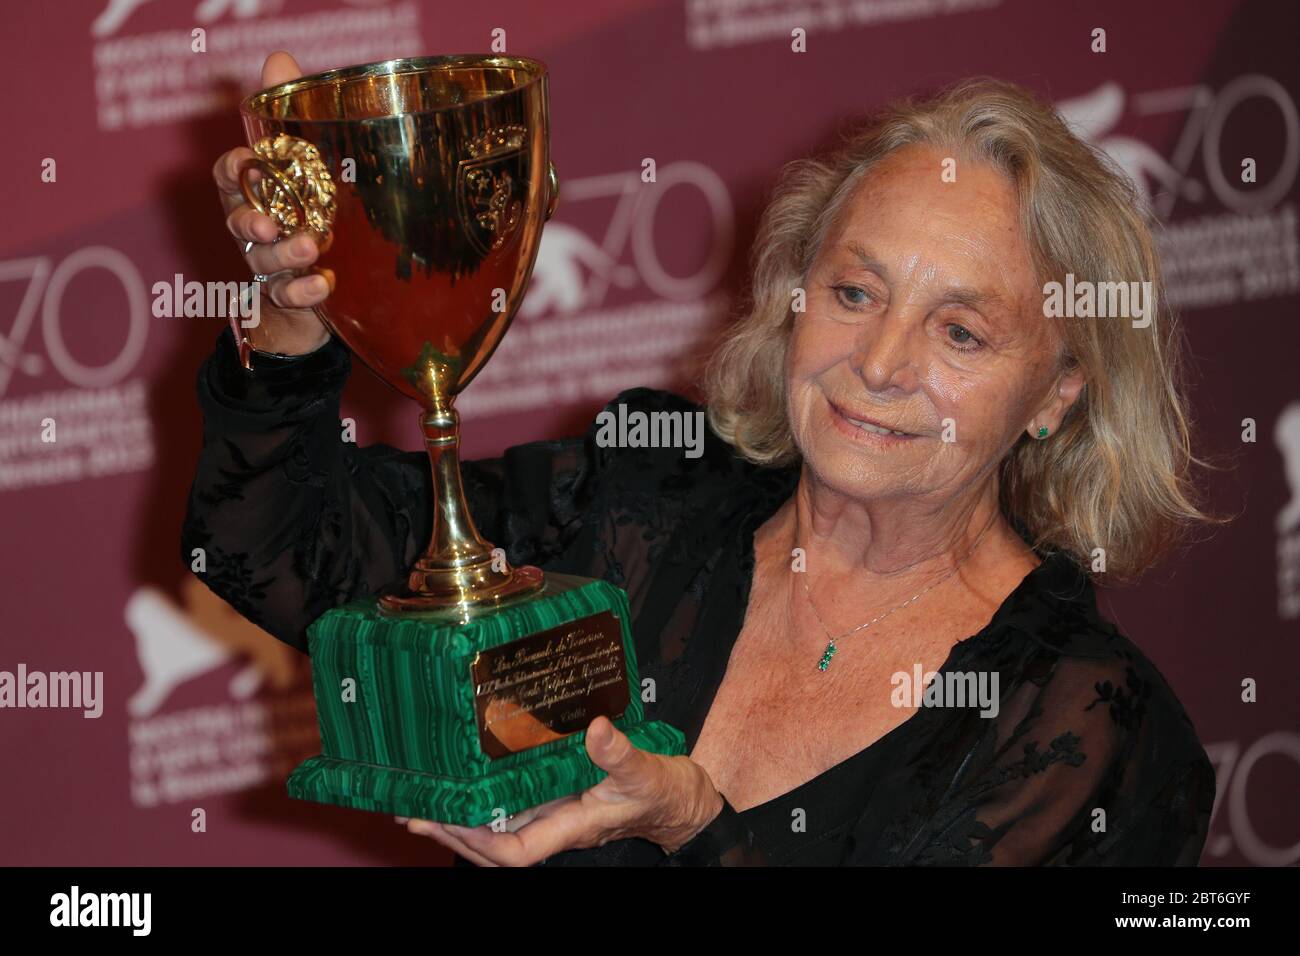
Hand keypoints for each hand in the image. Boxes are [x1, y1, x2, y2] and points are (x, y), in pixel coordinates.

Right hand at [212, 50, 331, 355]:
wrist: (323, 278)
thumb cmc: (308, 207)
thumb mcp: (305, 161)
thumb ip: (289, 116)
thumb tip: (279, 59)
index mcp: (253, 191)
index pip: (229, 175)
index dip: (232, 168)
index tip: (245, 161)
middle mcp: (255, 226)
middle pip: (239, 223)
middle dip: (249, 223)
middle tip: (269, 226)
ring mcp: (268, 262)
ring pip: (265, 261)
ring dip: (285, 255)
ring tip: (310, 249)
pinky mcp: (289, 294)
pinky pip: (289, 295)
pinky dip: (304, 290)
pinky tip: (323, 284)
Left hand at [401, 716, 723, 865]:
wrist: (681, 802)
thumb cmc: (665, 792)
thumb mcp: (646, 769)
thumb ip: (621, 753)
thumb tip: (597, 728)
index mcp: (571, 826)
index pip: (515, 851)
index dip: (478, 841)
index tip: (448, 819)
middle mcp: (556, 824)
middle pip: (493, 846)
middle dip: (452, 833)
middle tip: (412, 813)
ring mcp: (554, 813)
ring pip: (498, 829)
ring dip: (460, 819)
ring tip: (423, 804)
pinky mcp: (557, 797)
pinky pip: (513, 807)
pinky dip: (485, 801)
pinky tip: (464, 786)